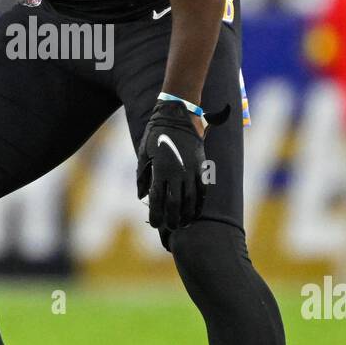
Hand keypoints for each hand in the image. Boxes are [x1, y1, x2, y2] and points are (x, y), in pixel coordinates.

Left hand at [136, 98, 226, 231]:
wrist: (179, 115)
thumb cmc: (157, 134)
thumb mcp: (143, 153)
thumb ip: (142, 176)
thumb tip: (143, 196)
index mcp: (160, 169)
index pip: (157, 199)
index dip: (157, 215)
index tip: (156, 225)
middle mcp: (177, 172)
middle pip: (175, 204)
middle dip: (173, 219)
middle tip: (171, 229)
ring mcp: (191, 170)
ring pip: (191, 199)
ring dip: (188, 215)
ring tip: (184, 224)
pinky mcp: (201, 166)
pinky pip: (203, 190)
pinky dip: (200, 203)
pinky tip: (197, 212)